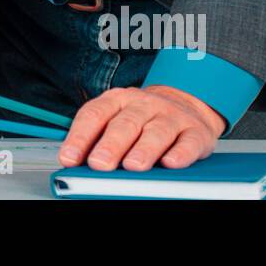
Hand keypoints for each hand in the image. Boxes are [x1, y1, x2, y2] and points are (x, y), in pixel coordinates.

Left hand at [58, 85, 224, 170]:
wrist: (185, 103)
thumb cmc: (143, 118)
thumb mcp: (116, 119)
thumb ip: (98, 138)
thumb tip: (78, 164)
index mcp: (117, 100)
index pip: (94, 115)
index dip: (80, 137)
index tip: (69, 158)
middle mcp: (144, 104)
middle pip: (125, 124)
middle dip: (110, 145)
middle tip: (99, 164)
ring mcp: (171, 116)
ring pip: (156, 132)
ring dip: (144, 150)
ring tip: (133, 166)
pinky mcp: (196, 131)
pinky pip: (188, 142)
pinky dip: (181, 154)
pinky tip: (171, 163)